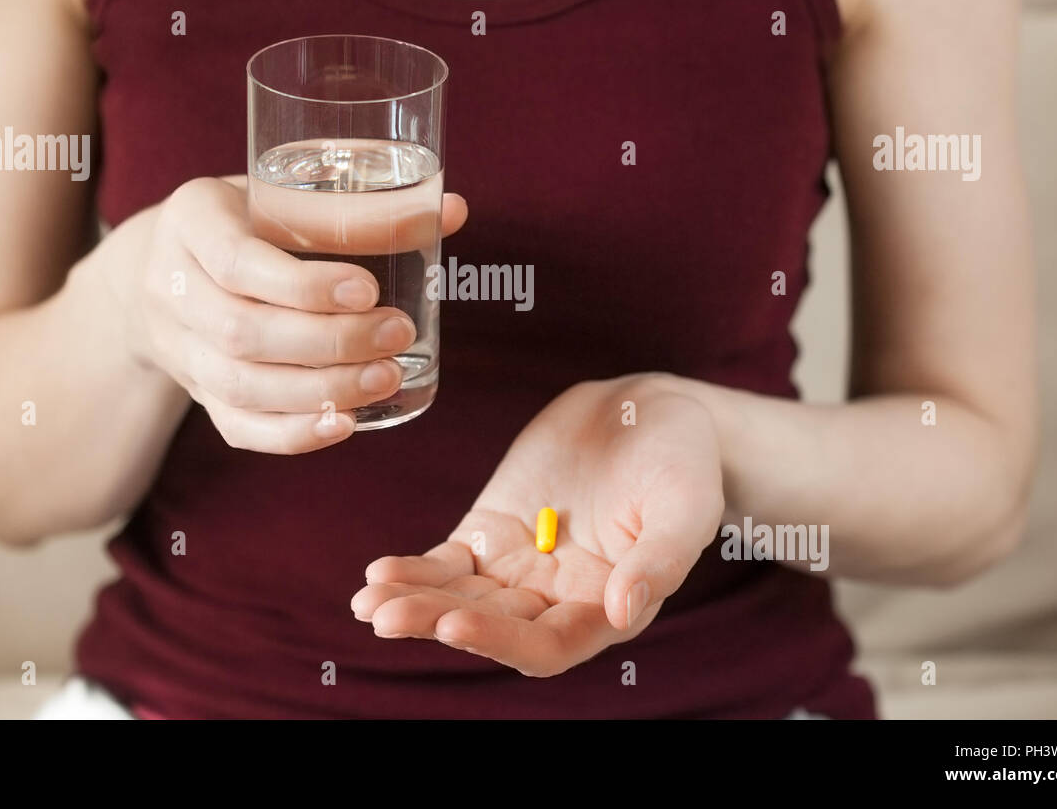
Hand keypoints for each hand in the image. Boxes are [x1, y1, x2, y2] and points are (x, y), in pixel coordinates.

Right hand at [106, 175, 466, 453]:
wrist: (173, 260)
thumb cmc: (249, 219)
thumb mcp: (287, 195)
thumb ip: (360, 207)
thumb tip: (454, 211)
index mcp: (189, 220)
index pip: (237, 262)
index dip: (303, 285)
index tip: (369, 290)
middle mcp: (168, 286)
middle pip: (240, 332)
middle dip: (328, 341)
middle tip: (397, 333)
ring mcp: (178, 347)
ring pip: (239, 385)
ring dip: (321, 390)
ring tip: (387, 377)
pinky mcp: (196, 391)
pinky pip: (237, 427)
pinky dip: (293, 434)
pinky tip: (347, 423)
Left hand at [352, 374, 723, 675]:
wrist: (650, 411)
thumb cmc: (683, 461)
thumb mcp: (688, 504)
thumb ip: (662, 559)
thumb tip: (624, 611)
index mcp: (607, 608)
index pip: (547, 646)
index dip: (499, 642)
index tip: (453, 621)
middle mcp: (558, 600)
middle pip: (490, 627)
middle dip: (436, 621)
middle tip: (385, 614)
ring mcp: (521, 568)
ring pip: (460, 598)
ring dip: (414, 602)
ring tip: (367, 599)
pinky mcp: (493, 532)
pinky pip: (447, 562)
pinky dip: (414, 570)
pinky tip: (377, 574)